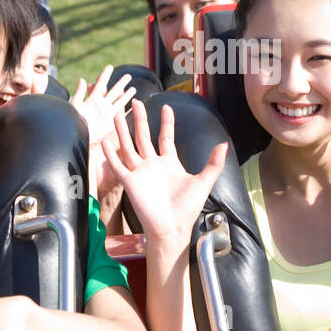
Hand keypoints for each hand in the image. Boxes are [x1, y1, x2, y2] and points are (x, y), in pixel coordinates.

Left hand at [70, 65, 135, 147]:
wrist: (81, 137)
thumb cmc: (75, 121)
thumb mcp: (75, 105)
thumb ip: (80, 92)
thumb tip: (82, 79)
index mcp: (93, 99)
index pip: (101, 84)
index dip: (105, 75)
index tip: (110, 66)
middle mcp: (102, 104)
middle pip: (114, 90)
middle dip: (121, 83)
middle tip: (128, 75)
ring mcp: (107, 112)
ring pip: (120, 100)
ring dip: (126, 94)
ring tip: (134, 88)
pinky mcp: (112, 121)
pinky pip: (122, 112)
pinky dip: (128, 108)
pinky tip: (135, 104)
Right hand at [100, 100, 227, 243]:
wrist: (172, 227)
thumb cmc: (187, 208)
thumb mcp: (203, 182)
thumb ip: (213, 163)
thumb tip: (224, 145)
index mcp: (170, 163)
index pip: (166, 137)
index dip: (166, 123)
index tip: (166, 107)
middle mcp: (153, 165)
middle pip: (144, 137)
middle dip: (140, 120)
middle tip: (136, 102)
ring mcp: (140, 173)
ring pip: (129, 147)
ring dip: (123, 131)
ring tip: (117, 115)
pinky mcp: (130, 182)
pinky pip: (118, 165)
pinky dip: (111, 154)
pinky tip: (105, 141)